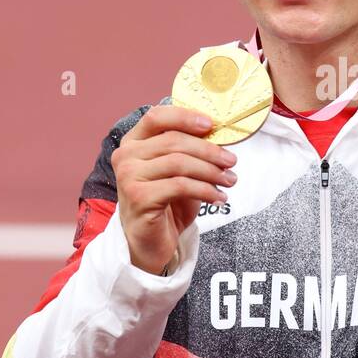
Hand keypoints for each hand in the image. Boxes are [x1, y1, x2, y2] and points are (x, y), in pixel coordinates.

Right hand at [111, 106, 238, 274]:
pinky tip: (219, 198)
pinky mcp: (139, 198)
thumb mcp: (178, 170)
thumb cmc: (167, 201)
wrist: (151, 240)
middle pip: (174, 140)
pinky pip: (180, 186)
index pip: (157, 116)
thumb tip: (219, 132)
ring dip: (211, 171)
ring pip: (179, 163)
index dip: (185, 116)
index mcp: (133, 141)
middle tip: (232, 161)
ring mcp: (129, 177)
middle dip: (209, 150)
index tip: (212, 124)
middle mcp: (126, 156)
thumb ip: (189, 149)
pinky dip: (206, 190)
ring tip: (230, 180)